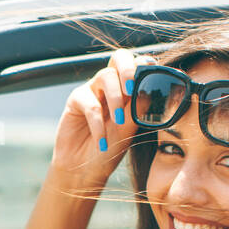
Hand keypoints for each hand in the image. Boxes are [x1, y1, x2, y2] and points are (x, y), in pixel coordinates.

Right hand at [50, 49, 158, 190]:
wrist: (85, 171)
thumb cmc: (110, 150)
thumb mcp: (129, 129)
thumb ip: (138, 107)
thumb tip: (150, 88)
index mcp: (128, 89)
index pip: (138, 65)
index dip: (145, 66)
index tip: (152, 78)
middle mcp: (110, 85)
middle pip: (119, 57)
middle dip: (128, 69)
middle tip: (132, 89)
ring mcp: (92, 90)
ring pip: (105, 76)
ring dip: (115, 99)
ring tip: (117, 123)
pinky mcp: (76, 100)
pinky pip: (90, 103)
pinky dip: (98, 123)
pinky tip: (101, 141)